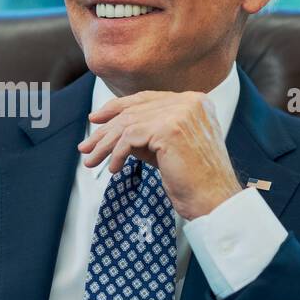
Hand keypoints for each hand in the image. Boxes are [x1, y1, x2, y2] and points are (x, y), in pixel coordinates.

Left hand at [78, 90, 242, 219]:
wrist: (214, 201)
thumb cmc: (193, 180)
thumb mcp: (165, 148)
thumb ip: (144, 133)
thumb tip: (110, 129)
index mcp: (194, 101)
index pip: (146, 98)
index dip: (117, 107)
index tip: (95, 119)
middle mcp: (190, 101)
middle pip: (134, 110)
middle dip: (105, 130)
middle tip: (86, 147)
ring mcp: (181, 112)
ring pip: (128, 124)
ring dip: (105, 145)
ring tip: (91, 161)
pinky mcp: (170, 128)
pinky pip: (130, 137)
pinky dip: (117, 154)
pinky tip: (113, 169)